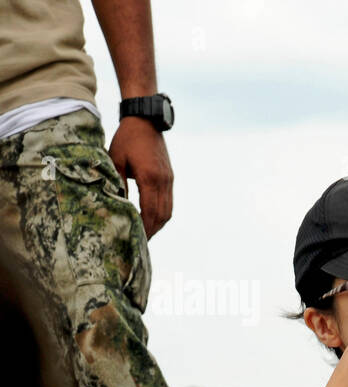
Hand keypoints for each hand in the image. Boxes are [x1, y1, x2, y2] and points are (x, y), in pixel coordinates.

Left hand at [107, 117, 172, 237]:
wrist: (145, 121)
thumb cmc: (126, 139)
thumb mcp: (115, 160)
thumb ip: (117, 183)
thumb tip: (117, 205)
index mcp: (150, 178)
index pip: (149, 211)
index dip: (144, 228)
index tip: (137, 239)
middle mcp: (163, 181)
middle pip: (162, 215)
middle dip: (152, 231)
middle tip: (141, 242)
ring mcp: (169, 180)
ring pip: (168, 211)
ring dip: (158, 224)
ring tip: (147, 234)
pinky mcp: (170, 178)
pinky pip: (169, 202)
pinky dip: (161, 214)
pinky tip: (152, 218)